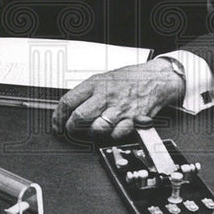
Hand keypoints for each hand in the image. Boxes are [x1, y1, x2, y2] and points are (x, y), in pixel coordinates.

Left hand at [52, 58, 185, 139]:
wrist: (156, 79)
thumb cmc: (130, 79)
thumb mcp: (103, 78)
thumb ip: (86, 93)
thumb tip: (67, 110)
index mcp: (95, 84)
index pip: (68, 101)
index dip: (58, 116)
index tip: (57, 124)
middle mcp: (106, 96)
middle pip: (79, 117)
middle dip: (71, 127)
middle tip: (71, 130)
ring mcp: (119, 109)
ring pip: (96, 129)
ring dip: (91, 134)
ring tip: (92, 130)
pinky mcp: (132, 120)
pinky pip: (116, 135)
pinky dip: (111, 136)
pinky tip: (111, 130)